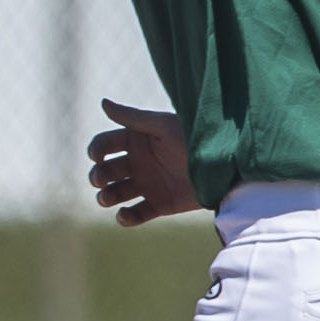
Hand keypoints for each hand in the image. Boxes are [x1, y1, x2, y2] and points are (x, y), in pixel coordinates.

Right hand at [88, 99, 197, 225]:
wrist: (223, 169)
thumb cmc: (193, 140)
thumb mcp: (162, 126)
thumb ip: (133, 117)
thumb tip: (103, 103)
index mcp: (137, 141)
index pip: (105, 144)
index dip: (96, 150)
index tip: (97, 156)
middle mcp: (138, 163)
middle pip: (106, 170)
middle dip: (98, 176)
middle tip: (101, 180)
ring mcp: (147, 184)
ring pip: (115, 193)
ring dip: (105, 197)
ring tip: (106, 198)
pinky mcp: (159, 204)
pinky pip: (136, 214)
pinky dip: (125, 217)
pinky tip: (123, 215)